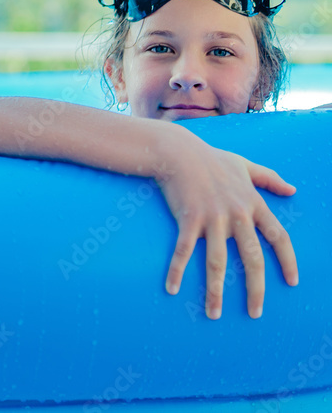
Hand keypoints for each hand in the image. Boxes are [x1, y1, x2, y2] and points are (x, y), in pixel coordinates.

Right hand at [156, 141, 297, 319]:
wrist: (177, 151)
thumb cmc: (211, 158)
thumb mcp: (245, 165)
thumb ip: (269, 178)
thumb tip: (293, 190)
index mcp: (253, 204)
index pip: (279, 237)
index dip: (288, 261)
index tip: (291, 282)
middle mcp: (237, 214)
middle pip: (251, 258)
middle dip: (255, 290)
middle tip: (254, 313)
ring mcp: (212, 218)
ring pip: (217, 262)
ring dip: (215, 291)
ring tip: (214, 313)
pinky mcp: (188, 219)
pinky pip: (183, 251)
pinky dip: (176, 270)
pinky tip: (171, 288)